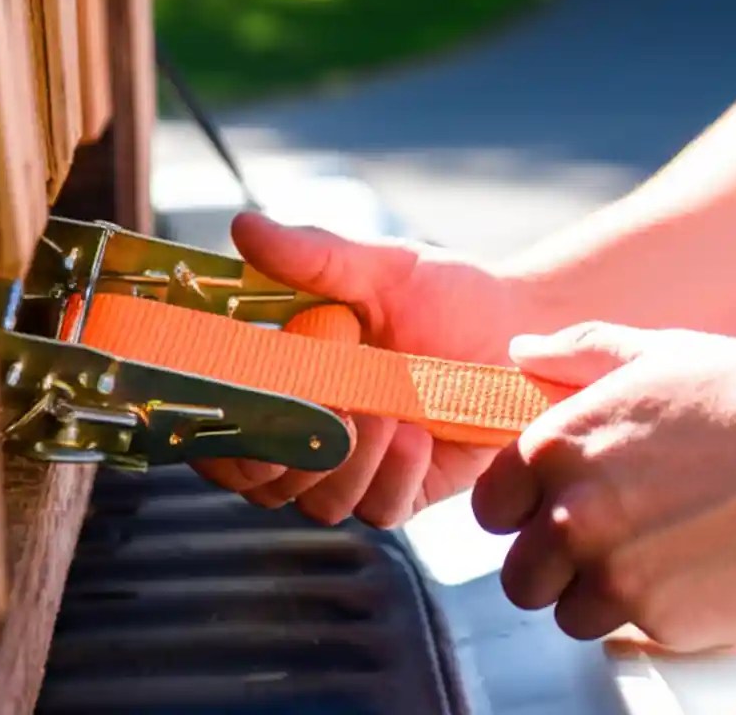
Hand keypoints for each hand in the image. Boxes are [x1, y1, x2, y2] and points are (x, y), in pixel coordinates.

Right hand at [192, 212, 525, 526]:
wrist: (519, 327)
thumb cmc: (442, 294)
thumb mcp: (376, 267)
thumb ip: (309, 256)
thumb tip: (244, 227)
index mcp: (282, 384)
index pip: (218, 430)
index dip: (216, 433)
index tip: (246, 404)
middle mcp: (307, 436)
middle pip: (259, 482)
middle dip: (287, 451)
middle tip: (330, 405)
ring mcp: (354, 471)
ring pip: (317, 502)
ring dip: (347, 460)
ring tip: (387, 411)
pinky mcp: (403, 492)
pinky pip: (379, 510)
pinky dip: (393, 475)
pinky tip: (419, 434)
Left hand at [471, 322, 735, 650]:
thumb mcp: (660, 355)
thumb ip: (579, 354)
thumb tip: (522, 351)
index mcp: (554, 448)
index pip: (491, 510)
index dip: (521, 515)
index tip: (555, 512)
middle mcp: (569, 514)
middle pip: (521, 576)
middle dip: (557, 567)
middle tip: (615, 543)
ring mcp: (613, 573)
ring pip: (569, 613)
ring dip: (602, 597)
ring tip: (663, 557)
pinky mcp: (660, 620)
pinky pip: (630, 633)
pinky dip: (656, 615)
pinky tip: (699, 573)